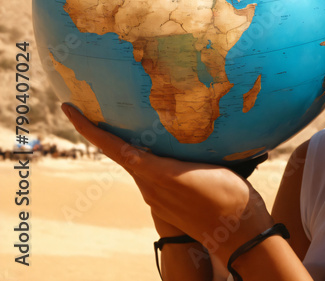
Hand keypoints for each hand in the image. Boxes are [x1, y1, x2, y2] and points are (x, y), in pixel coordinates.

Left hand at [61, 103, 274, 259]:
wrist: (239, 235)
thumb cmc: (230, 198)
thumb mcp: (212, 166)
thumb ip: (191, 153)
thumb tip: (192, 125)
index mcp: (156, 174)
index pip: (113, 147)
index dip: (88, 128)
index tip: (68, 108)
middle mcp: (149, 187)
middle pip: (123, 152)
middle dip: (114, 131)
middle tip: (110, 105)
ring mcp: (157, 199)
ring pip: (141, 164)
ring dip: (140, 147)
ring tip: (153, 126)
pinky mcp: (167, 206)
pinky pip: (155, 176)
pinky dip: (156, 161)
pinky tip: (176, 154)